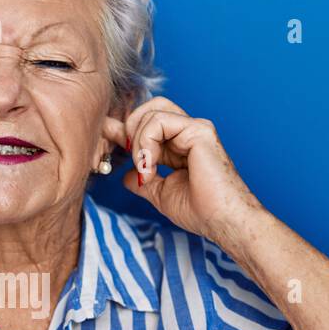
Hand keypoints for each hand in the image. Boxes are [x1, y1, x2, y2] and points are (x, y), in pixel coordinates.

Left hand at [103, 97, 261, 245]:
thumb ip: (143, 180)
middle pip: (150, 108)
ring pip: (152, 113)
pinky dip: (146, 144)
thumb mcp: (161, 194)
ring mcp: (195, 128)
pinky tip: (149, 167)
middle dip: (130, 127)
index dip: (124, 129)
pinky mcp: (199, 131)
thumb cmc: (201, 211)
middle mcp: (189, 132)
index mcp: (180, 145)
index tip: (105, 135)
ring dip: (138, 142)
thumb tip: (124, 176)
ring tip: (144, 170)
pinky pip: (159, 122)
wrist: (222, 221)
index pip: (148, 124)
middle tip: (129, 157)